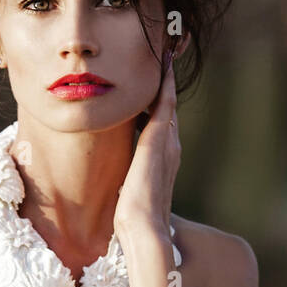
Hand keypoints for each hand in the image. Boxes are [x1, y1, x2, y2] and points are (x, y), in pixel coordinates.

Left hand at [114, 43, 183, 243]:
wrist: (144, 230)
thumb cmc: (134, 221)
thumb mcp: (129, 194)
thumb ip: (126, 183)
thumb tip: (116, 184)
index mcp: (163, 161)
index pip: (161, 125)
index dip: (158, 104)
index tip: (154, 86)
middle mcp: (170, 149)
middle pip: (168, 108)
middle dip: (165, 85)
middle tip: (163, 58)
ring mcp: (167, 144)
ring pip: (168, 102)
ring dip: (166, 79)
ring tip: (163, 55)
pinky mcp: (158, 141)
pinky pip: (164, 104)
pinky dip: (164, 85)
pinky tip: (161, 68)